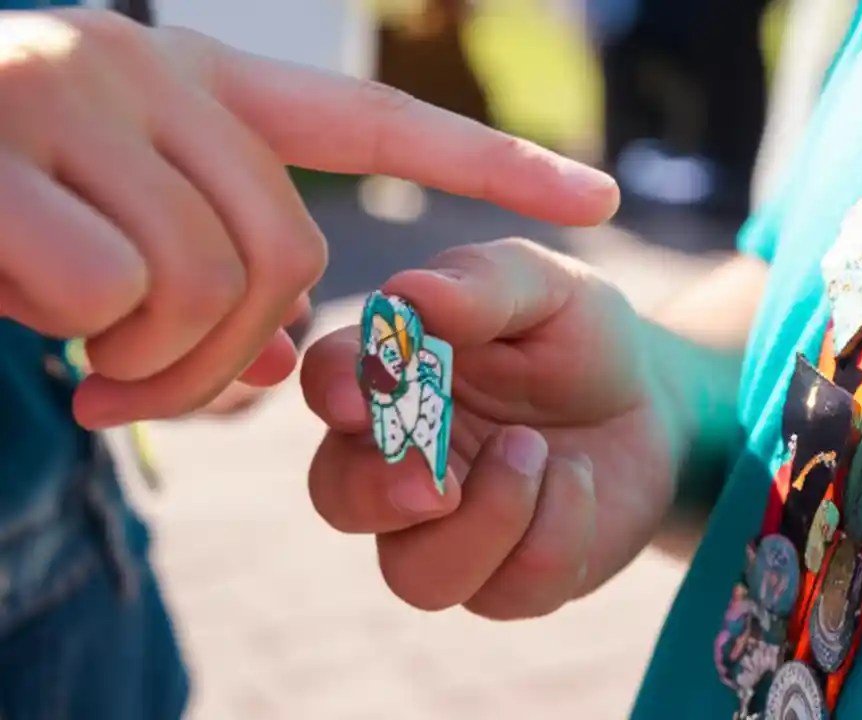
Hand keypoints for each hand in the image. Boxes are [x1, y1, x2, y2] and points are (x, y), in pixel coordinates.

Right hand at [0, 10, 617, 427]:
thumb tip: (275, 360)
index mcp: (187, 80)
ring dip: (153, 361)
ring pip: (206, 279)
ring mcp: (77, 91)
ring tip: (86, 371)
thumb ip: (196, 269)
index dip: (494, 163)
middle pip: (286, 250)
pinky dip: (79, 340)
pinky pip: (111, 290)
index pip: (376, 125)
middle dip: (231, 352)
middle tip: (141, 390)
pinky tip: (26, 324)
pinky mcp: (4, 140)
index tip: (600, 197)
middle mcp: (148, 66)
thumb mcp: (95, 218)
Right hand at [299, 239, 675, 618]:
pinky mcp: (509, 579)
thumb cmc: (578, 335)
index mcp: (392, 376)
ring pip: (417, 574)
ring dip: (487, 519)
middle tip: (436, 483)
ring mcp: (448, 530)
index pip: (331, 382)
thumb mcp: (544, 287)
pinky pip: (511, 588)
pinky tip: (580, 480)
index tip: (357, 399)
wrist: (653, 403)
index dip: (332, 392)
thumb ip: (480, 285)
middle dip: (378, 494)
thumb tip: (411, 292)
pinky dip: (558, 531)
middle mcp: (399, 459)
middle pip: (339, 499)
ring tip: (539, 451)